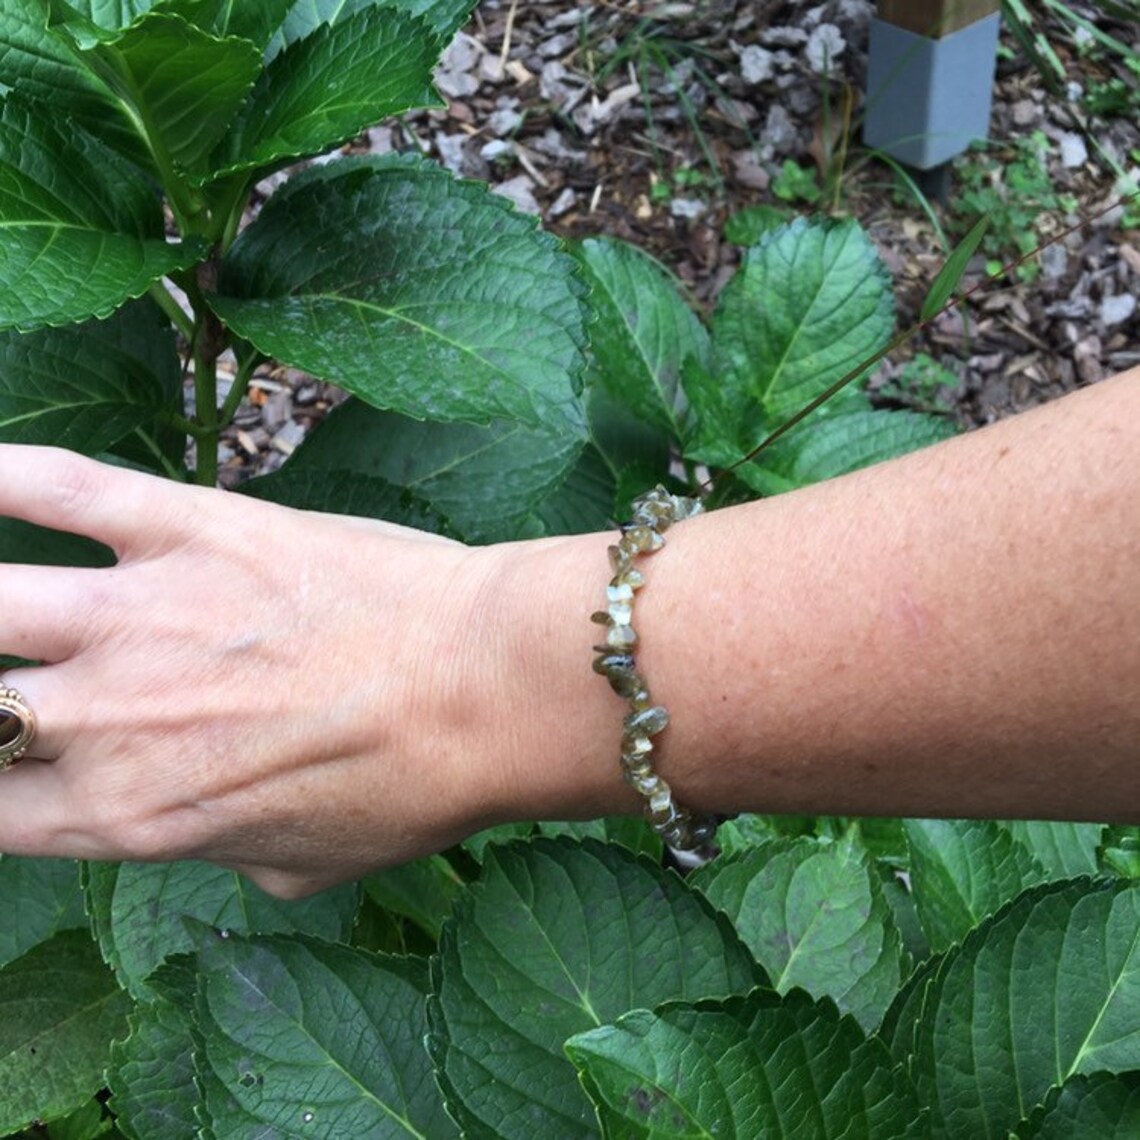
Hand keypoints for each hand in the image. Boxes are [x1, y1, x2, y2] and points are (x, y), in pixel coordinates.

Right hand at [0, 446, 512, 896]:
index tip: (0, 752)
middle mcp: (109, 719)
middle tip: (3, 678)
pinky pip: (62, 484)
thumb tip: (204, 825)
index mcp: (127, 816)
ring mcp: (144, 615)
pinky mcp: (196, 527)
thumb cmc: (411, 788)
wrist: (486, 690)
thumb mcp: (299, 865)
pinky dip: (2, 472)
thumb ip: (218, 850)